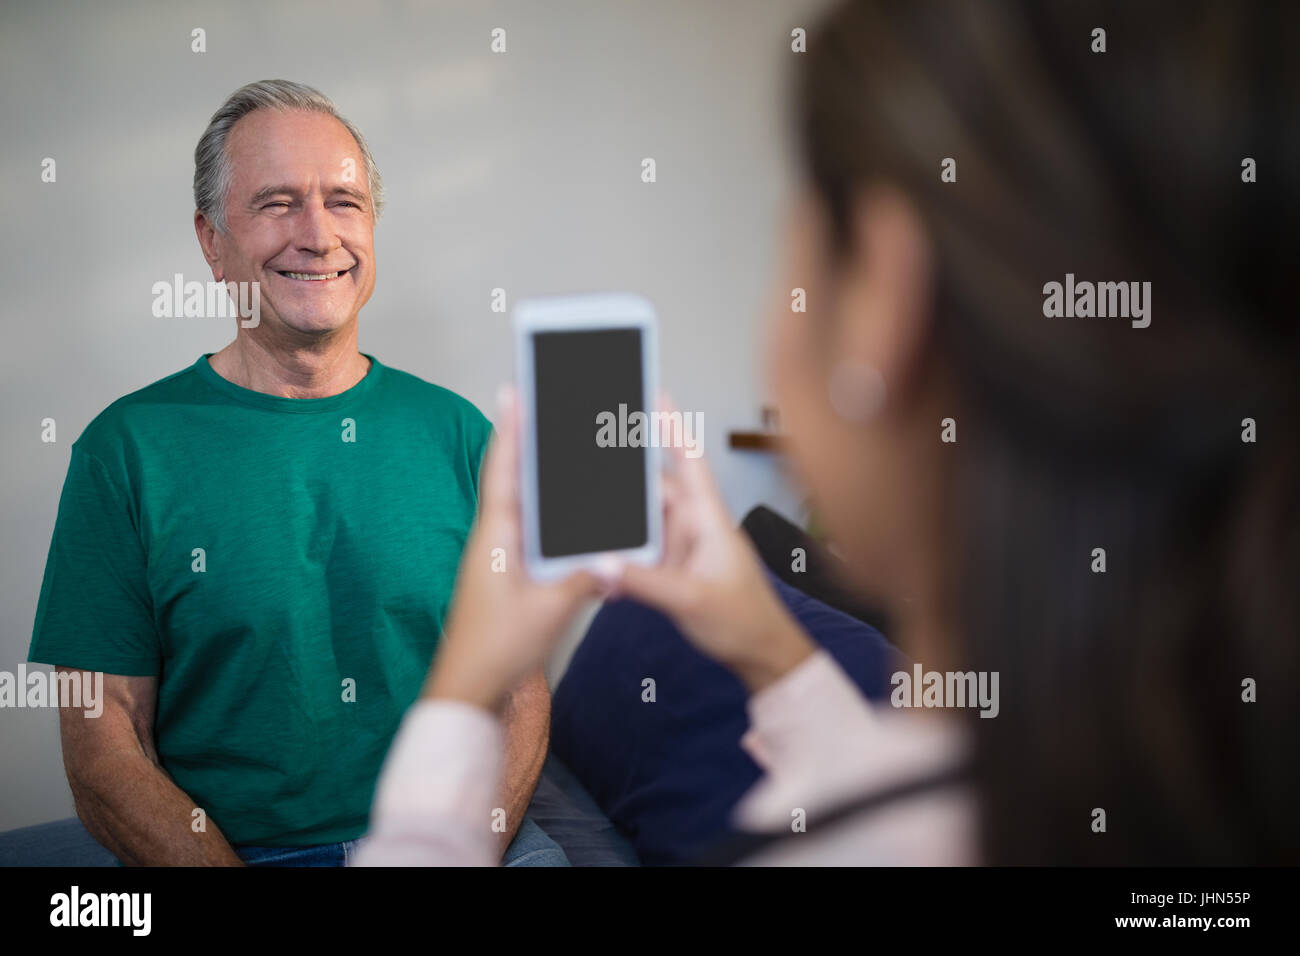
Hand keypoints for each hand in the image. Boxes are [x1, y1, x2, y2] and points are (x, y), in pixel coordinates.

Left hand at [425, 385, 606, 711]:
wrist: (469, 692)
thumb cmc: (497, 650)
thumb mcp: (549, 610)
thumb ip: (583, 577)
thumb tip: (614, 557)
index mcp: (496, 539)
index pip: (504, 472)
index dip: (511, 430)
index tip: (515, 390)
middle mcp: (496, 540)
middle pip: (516, 479)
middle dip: (531, 441)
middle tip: (548, 403)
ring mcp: (502, 558)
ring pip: (527, 505)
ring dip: (543, 476)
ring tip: (565, 443)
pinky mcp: (511, 577)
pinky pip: (536, 534)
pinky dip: (554, 516)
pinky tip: (576, 511)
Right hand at [610, 398, 815, 692]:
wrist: (762, 655)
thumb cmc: (743, 621)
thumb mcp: (691, 600)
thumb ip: (644, 582)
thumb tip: (601, 563)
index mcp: (707, 518)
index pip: (688, 461)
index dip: (671, 426)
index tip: (655, 393)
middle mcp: (694, 525)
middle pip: (652, 488)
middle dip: (621, 478)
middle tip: (583, 460)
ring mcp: (684, 546)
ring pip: (641, 521)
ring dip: (615, 525)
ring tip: (579, 519)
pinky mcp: (675, 567)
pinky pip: (640, 550)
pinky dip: (620, 555)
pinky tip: (598, 567)